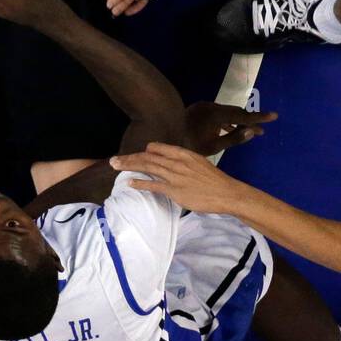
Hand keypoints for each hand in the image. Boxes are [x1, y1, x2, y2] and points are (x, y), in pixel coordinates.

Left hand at [109, 143, 243, 214]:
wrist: (226, 192)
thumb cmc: (214, 180)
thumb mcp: (199, 163)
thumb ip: (183, 162)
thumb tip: (172, 164)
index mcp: (183, 153)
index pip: (158, 148)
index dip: (144, 151)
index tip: (134, 154)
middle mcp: (177, 161)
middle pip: (148, 157)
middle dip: (129, 158)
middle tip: (114, 159)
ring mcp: (175, 176)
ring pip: (147, 168)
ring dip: (129, 166)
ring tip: (115, 166)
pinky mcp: (174, 190)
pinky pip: (153, 185)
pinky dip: (140, 183)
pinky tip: (129, 182)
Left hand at [183, 101, 276, 155]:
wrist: (165, 135)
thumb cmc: (189, 145)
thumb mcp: (214, 146)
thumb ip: (234, 138)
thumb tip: (252, 131)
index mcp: (217, 114)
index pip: (243, 115)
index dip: (259, 117)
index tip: (274, 116)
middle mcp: (211, 106)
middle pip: (236, 112)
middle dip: (250, 121)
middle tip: (262, 129)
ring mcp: (204, 106)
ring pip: (227, 113)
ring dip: (238, 121)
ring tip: (251, 130)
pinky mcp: (199, 109)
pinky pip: (218, 114)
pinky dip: (226, 121)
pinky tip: (231, 128)